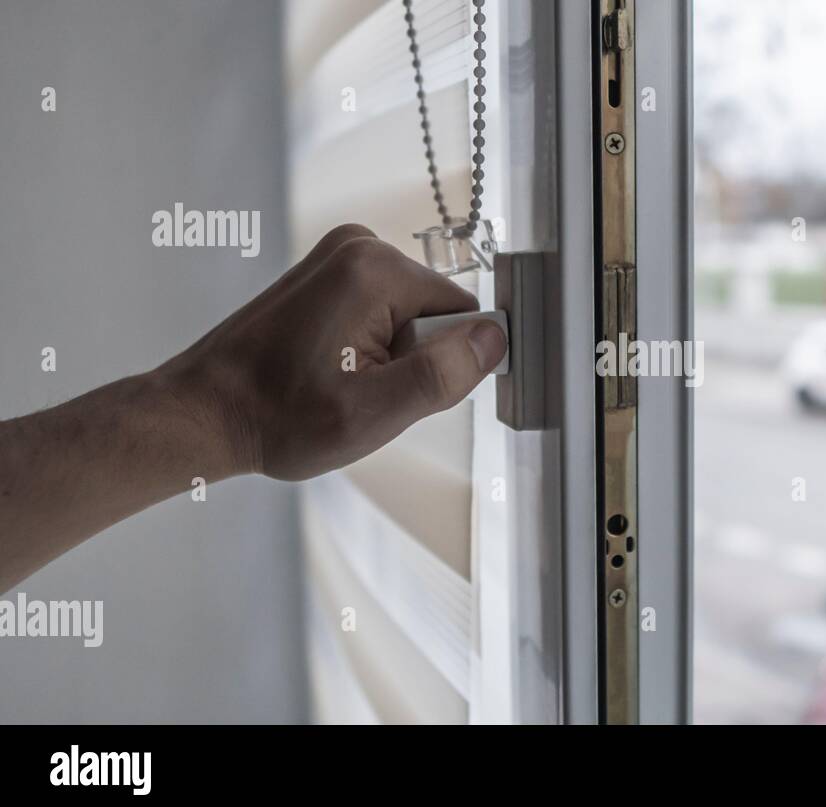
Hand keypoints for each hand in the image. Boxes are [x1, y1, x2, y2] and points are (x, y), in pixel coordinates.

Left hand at [156, 224, 506, 480]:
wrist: (205, 412)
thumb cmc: (278, 417)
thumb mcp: (374, 412)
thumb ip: (443, 374)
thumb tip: (495, 338)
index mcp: (376, 269)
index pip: (462, 316)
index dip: (439, 365)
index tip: (391, 390)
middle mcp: (359, 246)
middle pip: (434, 315)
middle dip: (410, 362)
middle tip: (357, 393)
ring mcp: (340, 257)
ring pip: (409, 319)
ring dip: (387, 360)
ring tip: (336, 384)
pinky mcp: (327, 274)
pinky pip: (382, 314)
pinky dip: (366, 348)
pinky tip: (327, 370)